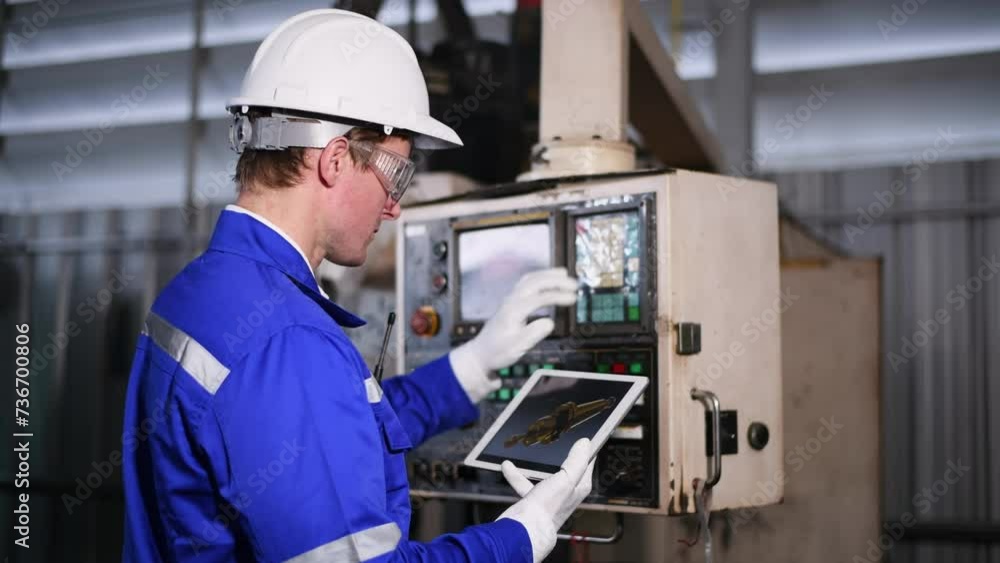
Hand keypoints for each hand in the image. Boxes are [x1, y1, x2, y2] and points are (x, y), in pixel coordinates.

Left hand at [449, 268, 577, 401]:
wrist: (481, 354)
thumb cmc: (498, 352)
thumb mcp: (516, 348)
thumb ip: (533, 335)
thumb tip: (550, 322)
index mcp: (513, 311)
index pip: (538, 298)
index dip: (557, 296)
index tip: (573, 299)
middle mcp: (511, 300)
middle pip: (534, 282)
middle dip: (555, 280)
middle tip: (574, 284)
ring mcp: (510, 298)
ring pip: (530, 279)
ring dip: (548, 275)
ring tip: (565, 274)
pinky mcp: (511, 301)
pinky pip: (526, 282)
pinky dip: (540, 277)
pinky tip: (550, 279)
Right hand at [497, 438, 594, 562]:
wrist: (524, 528)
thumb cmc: (548, 507)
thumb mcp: (567, 478)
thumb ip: (576, 460)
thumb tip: (585, 443)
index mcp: (579, 487)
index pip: (587, 464)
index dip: (586, 450)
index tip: (584, 436)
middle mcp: (566, 493)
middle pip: (567, 469)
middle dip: (562, 455)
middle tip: (559, 440)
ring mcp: (549, 497)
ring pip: (545, 475)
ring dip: (537, 465)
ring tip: (531, 454)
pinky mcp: (533, 501)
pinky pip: (525, 483)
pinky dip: (516, 475)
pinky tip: (508, 467)